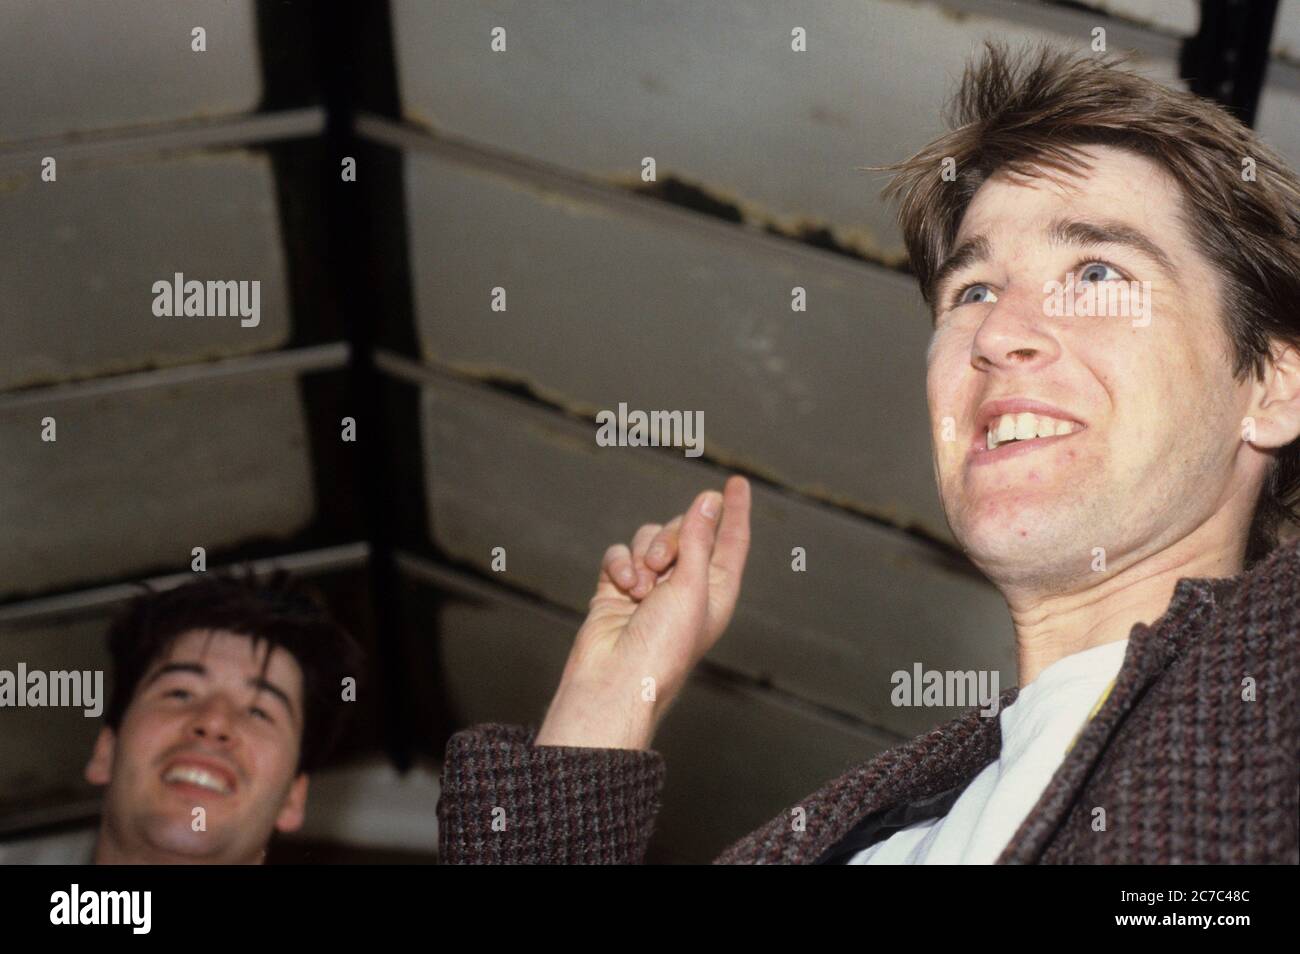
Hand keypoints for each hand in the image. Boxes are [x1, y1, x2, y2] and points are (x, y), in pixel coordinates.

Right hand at [535, 475, 751, 749]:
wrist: (614, 679)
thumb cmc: (663, 646)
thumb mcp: (690, 587)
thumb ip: (698, 539)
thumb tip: (709, 500)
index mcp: (716, 590)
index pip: (731, 541)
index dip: (734, 511)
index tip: (737, 482)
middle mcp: (686, 587)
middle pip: (683, 532)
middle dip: (669, 539)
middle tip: (661, 564)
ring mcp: (650, 587)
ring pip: (648, 540)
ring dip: (642, 556)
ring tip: (640, 589)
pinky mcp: (618, 589)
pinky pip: (619, 556)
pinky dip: (619, 566)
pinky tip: (621, 588)